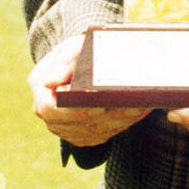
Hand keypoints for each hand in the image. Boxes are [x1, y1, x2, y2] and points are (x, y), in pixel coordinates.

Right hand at [29, 34, 153, 146]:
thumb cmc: (74, 55)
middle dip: (113, 113)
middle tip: (138, 102)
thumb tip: (50, 84)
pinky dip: (125, 122)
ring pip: (100, 130)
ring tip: (145, 103)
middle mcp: (53, 121)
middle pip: (85, 123)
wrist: (75, 67)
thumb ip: (64, 65)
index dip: (82, 108)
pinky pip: (107, 133)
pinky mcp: (85, 137)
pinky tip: (141, 109)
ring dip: (125, 119)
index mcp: (43, 99)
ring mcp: (68, 133)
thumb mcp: (69, 51)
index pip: (58, 110)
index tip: (105, 102)